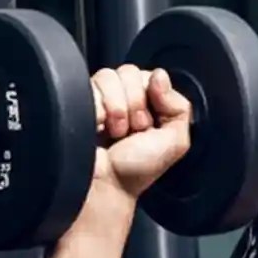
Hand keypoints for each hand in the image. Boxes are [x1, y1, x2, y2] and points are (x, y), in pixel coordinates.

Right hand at [91, 65, 191, 198]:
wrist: (105, 185)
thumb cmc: (136, 170)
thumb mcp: (175, 142)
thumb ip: (180, 108)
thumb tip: (160, 76)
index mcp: (147, 104)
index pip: (150, 76)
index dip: (152, 98)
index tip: (149, 124)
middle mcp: (122, 98)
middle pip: (130, 72)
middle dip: (135, 104)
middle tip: (132, 130)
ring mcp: (98, 98)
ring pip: (109, 76)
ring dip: (117, 109)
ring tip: (115, 132)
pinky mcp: (77, 100)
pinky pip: (89, 86)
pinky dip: (98, 110)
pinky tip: (98, 129)